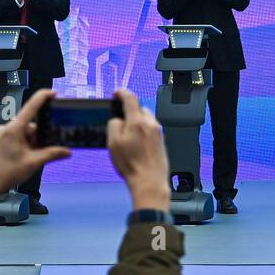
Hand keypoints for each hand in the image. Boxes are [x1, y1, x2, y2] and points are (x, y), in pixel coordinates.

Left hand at [0, 90, 70, 217]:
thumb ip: (52, 154)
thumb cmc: (8, 173)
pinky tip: (24, 158)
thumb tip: (68, 151)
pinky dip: (24, 144)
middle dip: (39, 136)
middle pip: (30, 125)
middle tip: (40, 152)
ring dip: (31, 142)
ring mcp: (1, 133)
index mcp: (14, 129)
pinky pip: (16, 136)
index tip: (54, 93)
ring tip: (30, 159)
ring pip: (24, 132)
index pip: (31, 107)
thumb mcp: (34, 163)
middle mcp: (6, 127)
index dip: (43, 97)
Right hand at [106, 89, 170, 211]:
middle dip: (130, 111)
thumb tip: (118, 119)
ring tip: (128, 138)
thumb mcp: (113, 143)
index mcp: (138, 122)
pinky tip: (137, 145)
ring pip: (146, 119)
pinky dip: (143, 131)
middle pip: (140, 109)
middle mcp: (151, 124)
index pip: (131, 99)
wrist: (149, 181)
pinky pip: (150, 130)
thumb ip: (114, 126)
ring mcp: (158, 132)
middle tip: (120, 121)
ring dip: (137, 122)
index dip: (122, 93)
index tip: (117, 93)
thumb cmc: (131, 164)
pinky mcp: (162, 140)